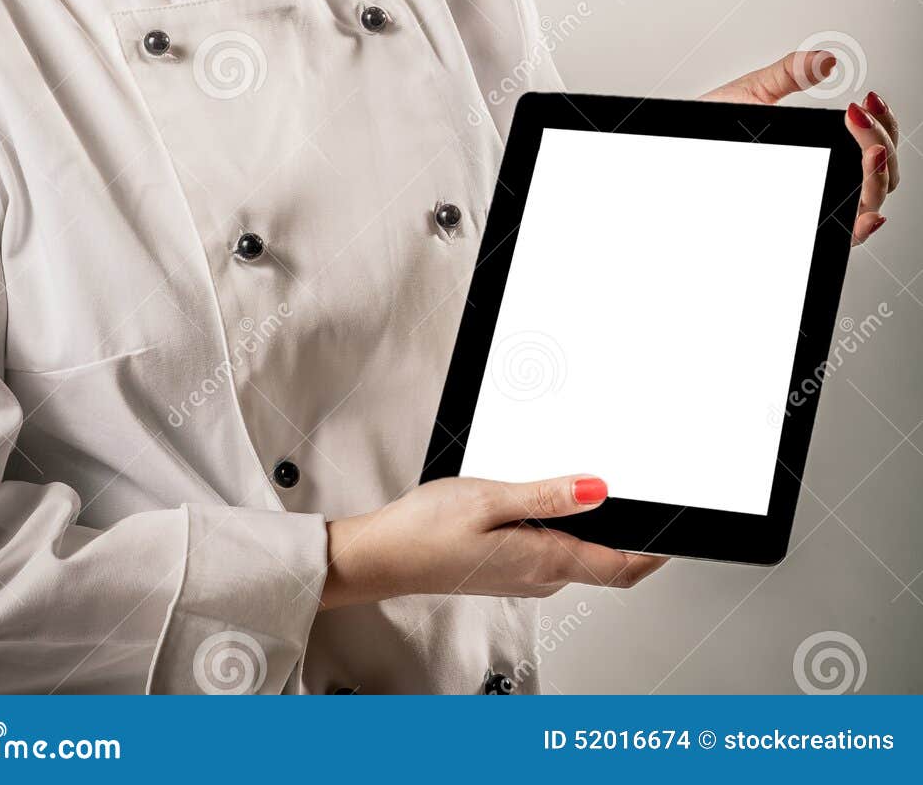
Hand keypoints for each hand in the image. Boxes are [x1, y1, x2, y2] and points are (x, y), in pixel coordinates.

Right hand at [319, 474, 666, 609]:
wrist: (384, 556)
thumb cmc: (426, 530)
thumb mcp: (490, 498)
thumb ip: (548, 496)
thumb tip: (599, 489)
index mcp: (545, 561)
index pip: (621, 565)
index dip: (658, 552)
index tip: (681, 531)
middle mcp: (541, 576)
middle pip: (608, 565)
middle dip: (640, 541)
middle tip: (658, 507)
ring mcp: (525, 576)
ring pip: (583, 560)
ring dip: (606, 536)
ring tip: (617, 498)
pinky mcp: (509, 568)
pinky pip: (557, 556)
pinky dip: (575, 535)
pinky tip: (563, 508)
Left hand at [699, 51, 898, 245]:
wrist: (676, 150)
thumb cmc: (709, 128)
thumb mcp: (754, 91)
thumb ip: (792, 72)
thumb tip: (828, 59)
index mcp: (823, 147)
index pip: (874, 142)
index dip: (884, 124)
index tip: (870, 100)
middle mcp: (825, 178)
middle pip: (881, 174)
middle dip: (885, 145)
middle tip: (866, 118)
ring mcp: (815, 202)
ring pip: (870, 204)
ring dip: (879, 177)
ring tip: (870, 147)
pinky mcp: (800, 224)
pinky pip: (844, 237)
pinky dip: (864, 225)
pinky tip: (869, 207)